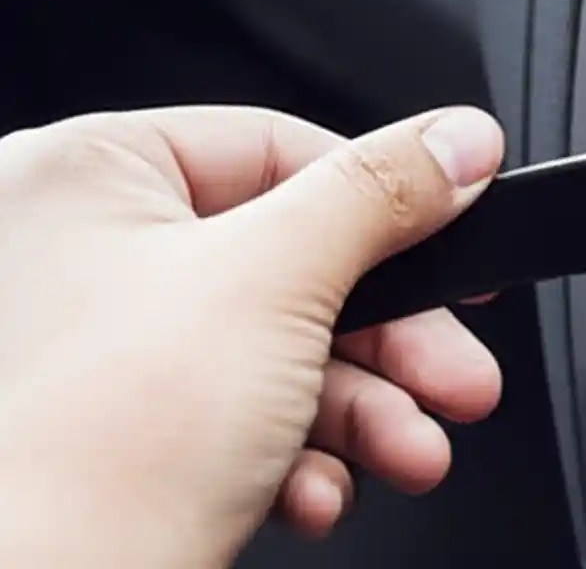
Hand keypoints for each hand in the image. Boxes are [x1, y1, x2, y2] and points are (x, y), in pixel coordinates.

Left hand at [0, 105, 504, 566]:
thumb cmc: (90, 454)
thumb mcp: (274, 285)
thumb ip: (379, 195)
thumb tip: (457, 139)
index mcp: (89, 176)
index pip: (277, 149)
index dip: (382, 200)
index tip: (455, 231)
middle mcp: (82, 253)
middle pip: (295, 262)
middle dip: (393, 341)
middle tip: (456, 374)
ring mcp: (101, 349)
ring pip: (281, 350)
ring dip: (364, 410)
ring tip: (411, 451)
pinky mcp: (123, 432)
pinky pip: (242, 415)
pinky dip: (298, 455)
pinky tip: (316, 492)